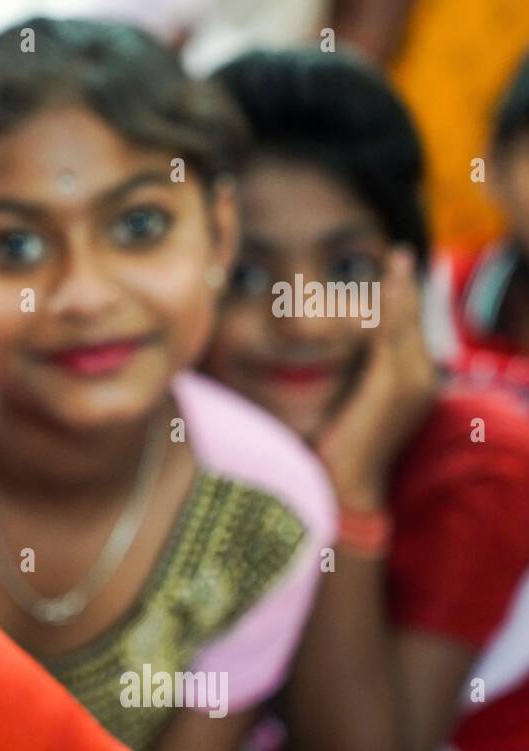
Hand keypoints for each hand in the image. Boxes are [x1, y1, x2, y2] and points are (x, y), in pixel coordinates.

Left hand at [314, 246, 438, 509]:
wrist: (347, 485)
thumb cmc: (342, 451)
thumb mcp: (353, 408)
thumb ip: (357, 383)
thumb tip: (341, 360)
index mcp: (414, 386)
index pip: (409, 335)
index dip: (404, 303)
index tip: (398, 274)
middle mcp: (422, 381)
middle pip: (414, 323)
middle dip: (407, 289)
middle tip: (403, 254)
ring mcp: (413, 383)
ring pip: (408, 325)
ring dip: (402, 290)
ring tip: (401, 259)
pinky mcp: (395, 385)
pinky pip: (395, 336)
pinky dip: (394, 308)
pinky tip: (391, 284)